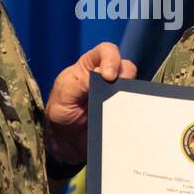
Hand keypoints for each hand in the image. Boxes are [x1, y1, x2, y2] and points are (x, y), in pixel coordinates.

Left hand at [45, 42, 136, 165]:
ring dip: (129, 96)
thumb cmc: (59, 112)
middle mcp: (106, 78)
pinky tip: (124, 119)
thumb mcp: (65, 94)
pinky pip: (134, 108)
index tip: (108, 77)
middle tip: (115, 95)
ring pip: (133, 87)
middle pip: (126, 68)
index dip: (112, 59)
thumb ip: (82, 83)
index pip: (106, 51)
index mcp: (89, 67)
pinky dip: (133, 111)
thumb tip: (103, 74)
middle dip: (124, 78)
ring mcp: (116, 95)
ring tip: (119, 109)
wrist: (64, 142)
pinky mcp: (122, 112)